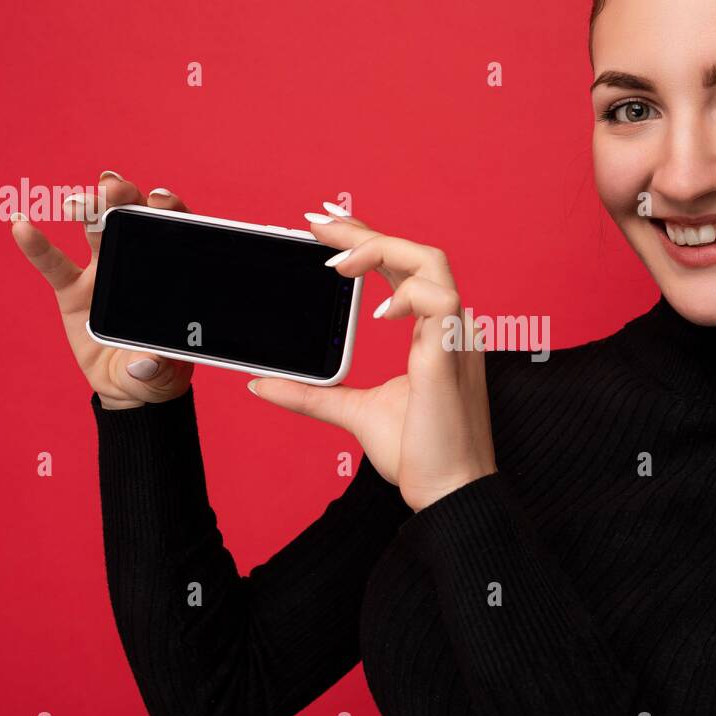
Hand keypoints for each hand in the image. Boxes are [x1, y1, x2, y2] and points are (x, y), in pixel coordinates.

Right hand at [9, 172, 194, 409]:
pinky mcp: (72, 290)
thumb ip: (158, 368)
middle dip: (124, 198)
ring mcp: (103, 272)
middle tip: (113, 189)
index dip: (169, 210)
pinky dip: (36, 245)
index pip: (174, 232)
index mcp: (169, 274)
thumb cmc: (158, 371)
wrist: (128, 386)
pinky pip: (52, 263)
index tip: (161, 200)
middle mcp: (138, 263)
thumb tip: (147, 364)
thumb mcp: (164, 375)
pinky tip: (21, 226)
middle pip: (132, 219)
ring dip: (89, 209)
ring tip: (79, 204)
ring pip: (97, 230)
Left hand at [247, 205, 497, 512]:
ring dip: (382, 250)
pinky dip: (408, 294)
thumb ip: (310, 393)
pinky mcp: (451, 354)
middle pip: (415, 252)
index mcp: (431, 333)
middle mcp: (447, 327)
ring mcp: (453, 337)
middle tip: (316, 224)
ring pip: (431, 261)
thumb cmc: (418, 454)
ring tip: (338, 263)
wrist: (448, 492)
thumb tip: (261, 382)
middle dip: (365, 232)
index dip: (366, 241)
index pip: (401, 268)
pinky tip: (378, 310)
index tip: (322, 229)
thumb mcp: (351, 412)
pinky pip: (440, 299)